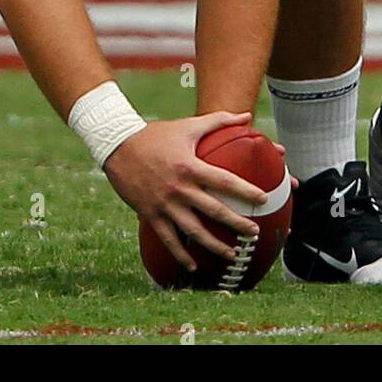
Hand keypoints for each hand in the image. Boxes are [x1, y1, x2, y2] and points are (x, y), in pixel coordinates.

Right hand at [104, 111, 267, 270]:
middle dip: (236, 224)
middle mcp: (179, 188)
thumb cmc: (156, 135)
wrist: (118, 146)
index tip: (264, 199)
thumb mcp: (187, 126)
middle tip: (254, 233)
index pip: (224, 181)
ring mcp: (164, 204)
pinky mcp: (150, 214)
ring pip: (193, 231)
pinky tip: (193, 267)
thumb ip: (219, 120)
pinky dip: (180, 255)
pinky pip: (168, 239)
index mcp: (191, 166)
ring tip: (232, 255)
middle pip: (214, 210)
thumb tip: (246, 115)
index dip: (246, 191)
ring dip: (214, 245)